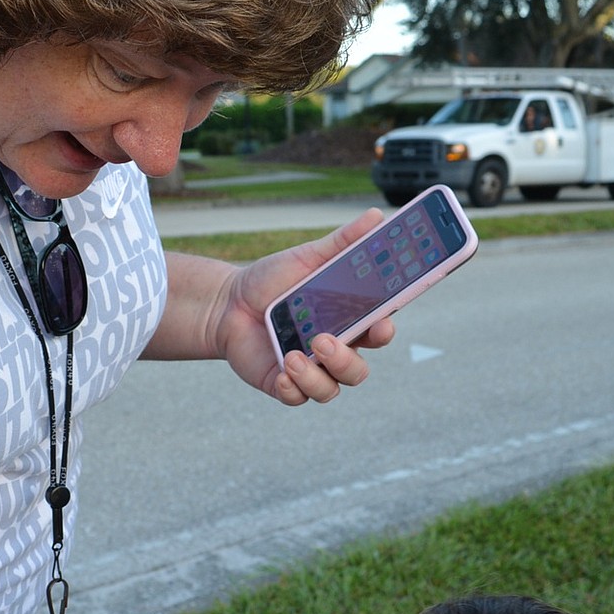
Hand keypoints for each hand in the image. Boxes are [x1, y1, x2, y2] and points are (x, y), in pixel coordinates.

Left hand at [214, 210, 394, 405]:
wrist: (228, 301)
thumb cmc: (274, 280)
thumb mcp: (309, 257)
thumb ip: (344, 242)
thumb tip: (376, 216)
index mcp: (347, 319)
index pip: (378, 330)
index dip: (385, 330)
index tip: (382, 322)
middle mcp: (334, 349)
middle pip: (358, 369)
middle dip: (347, 359)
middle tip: (324, 340)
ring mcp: (310, 369)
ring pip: (333, 388)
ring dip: (318, 376)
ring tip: (295, 356)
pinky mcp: (284, 382)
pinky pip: (299, 396)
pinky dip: (294, 388)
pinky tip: (283, 370)